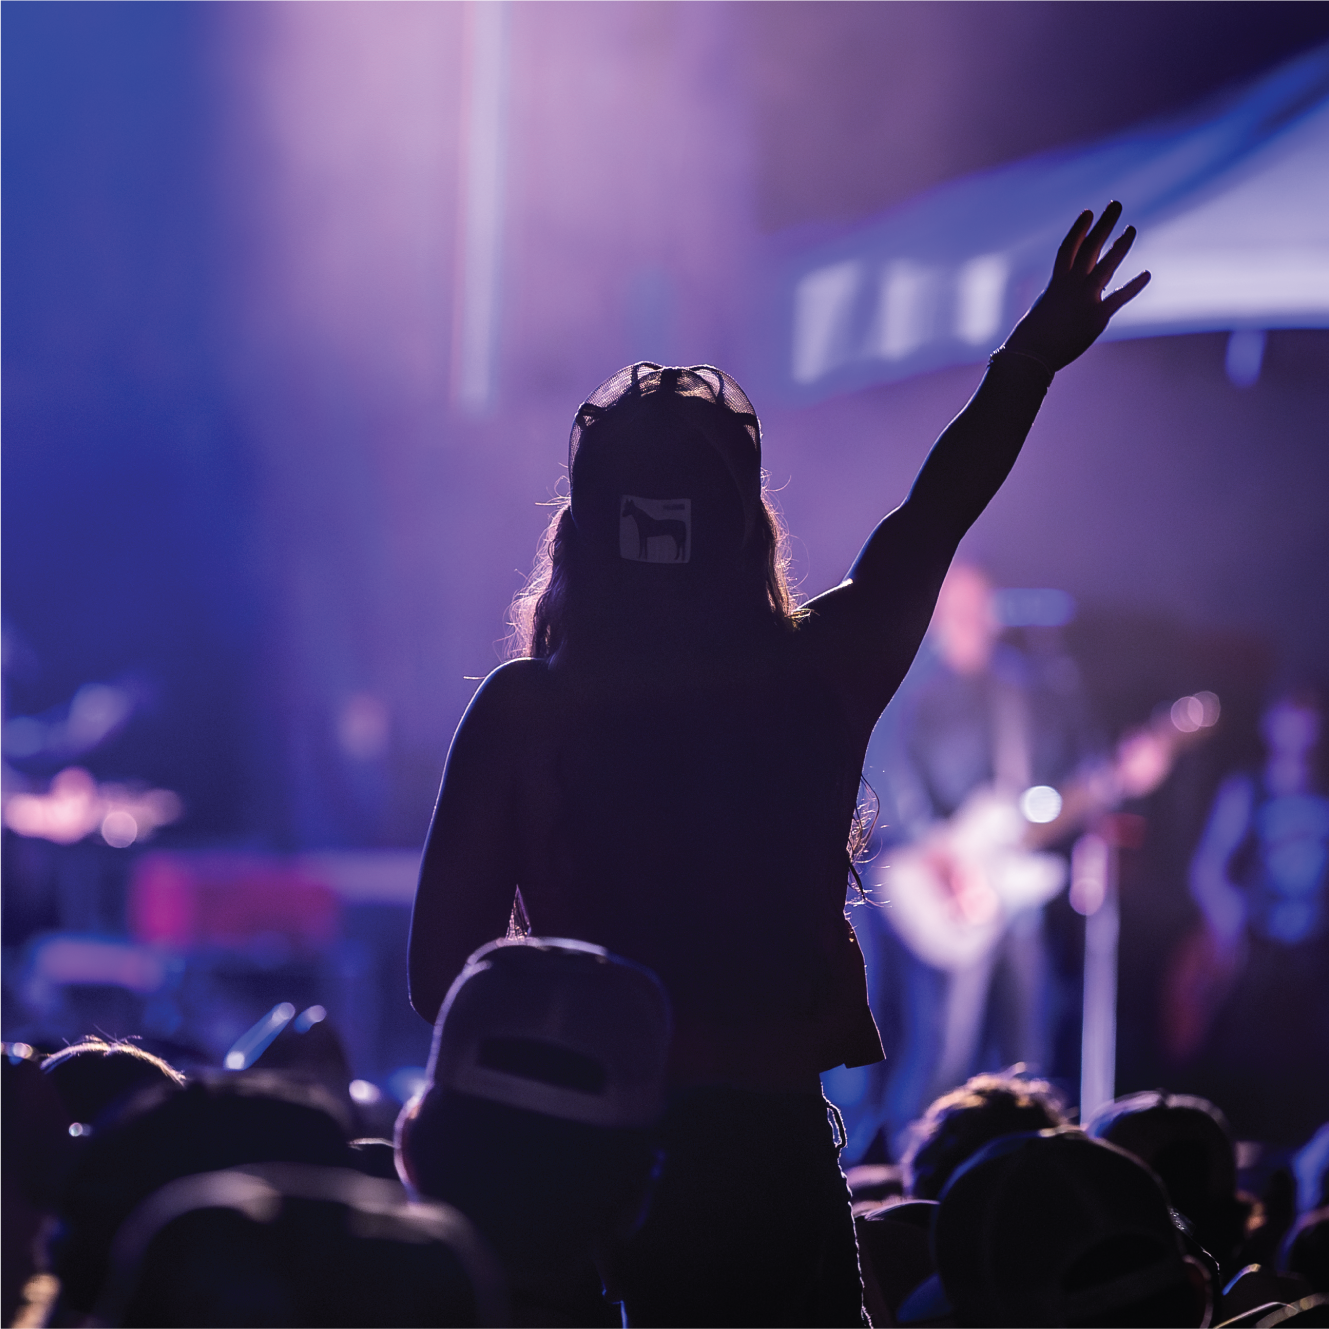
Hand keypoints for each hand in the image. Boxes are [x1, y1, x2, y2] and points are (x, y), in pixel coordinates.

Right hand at [1004, 202, 1149, 371]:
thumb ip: (1057, 302)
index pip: (1069, 248)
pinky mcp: (1096, 317)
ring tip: (1131, 228)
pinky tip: (1147, 273)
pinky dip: (1133, 286)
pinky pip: (1118, 298)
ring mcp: (1084, 299)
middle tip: (1115, 205)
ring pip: (1105, 265)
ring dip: (1119, 245)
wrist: (1030, 355)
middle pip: (1089, 248)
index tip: (1088, 213)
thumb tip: (1061, 302)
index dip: (1079, 229)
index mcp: (1056, 284)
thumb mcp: (1043, 312)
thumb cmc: (1031, 339)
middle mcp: (1071, 286)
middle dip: (1103, 225)